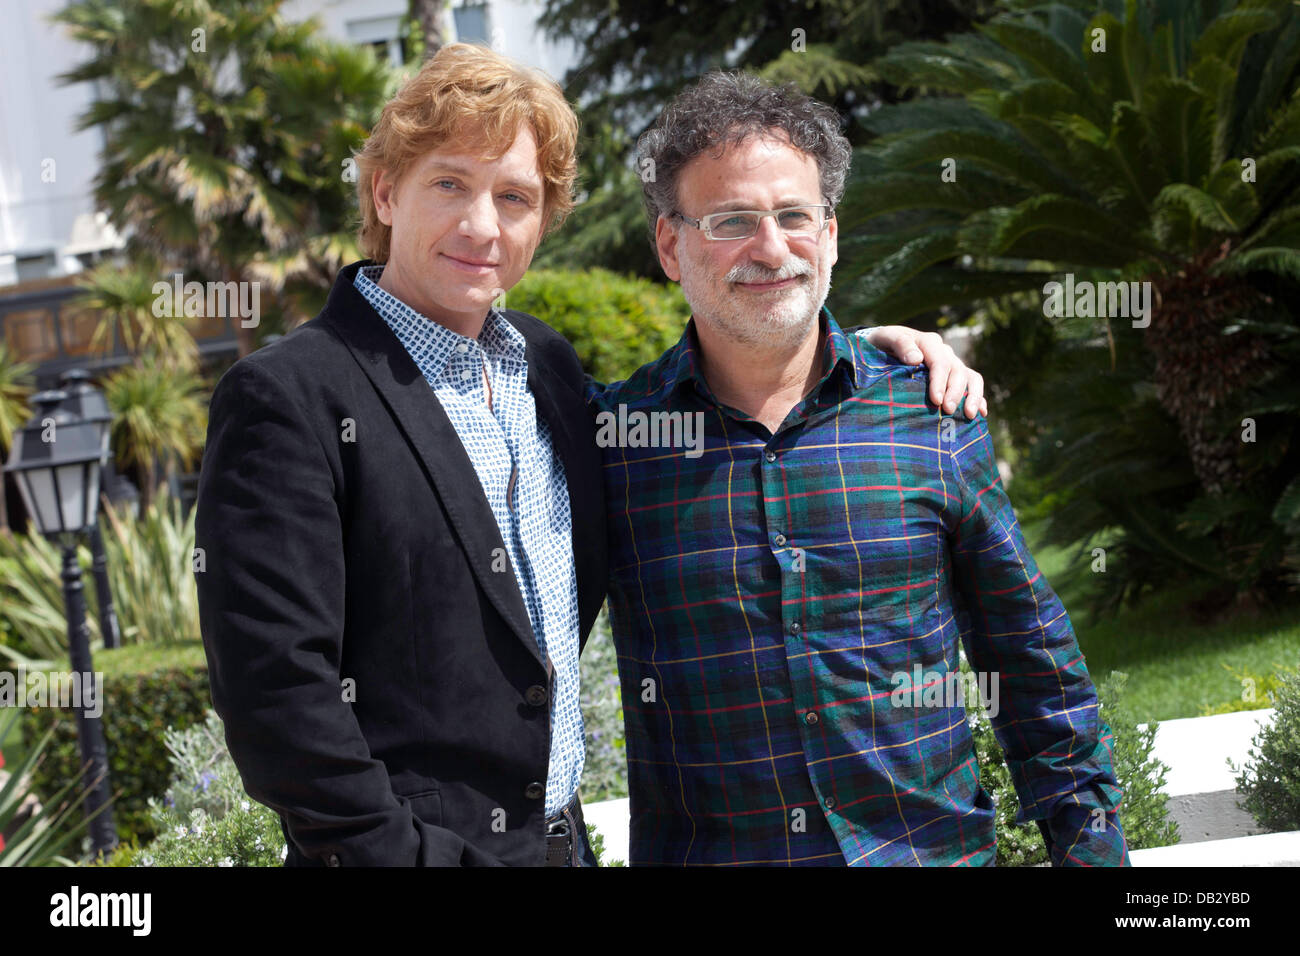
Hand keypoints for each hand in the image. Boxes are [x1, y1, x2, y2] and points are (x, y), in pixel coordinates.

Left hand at [861, 326, 986, 418]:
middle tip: (948, 411)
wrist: (881, 346)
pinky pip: (972, 384)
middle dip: (955, 392)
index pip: (940, 362)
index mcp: (928, 342)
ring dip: (972, 395)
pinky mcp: (954, 375)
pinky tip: (980, 412)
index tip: (936, 400)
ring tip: (969, 415)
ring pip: (970, 377)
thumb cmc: (881, 344)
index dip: (940, 381)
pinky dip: (978, 397)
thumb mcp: (885, 338)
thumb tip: (916, 359)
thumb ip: (899, 344)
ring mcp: (951, 363)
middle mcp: (944, 351)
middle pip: (957, 371)